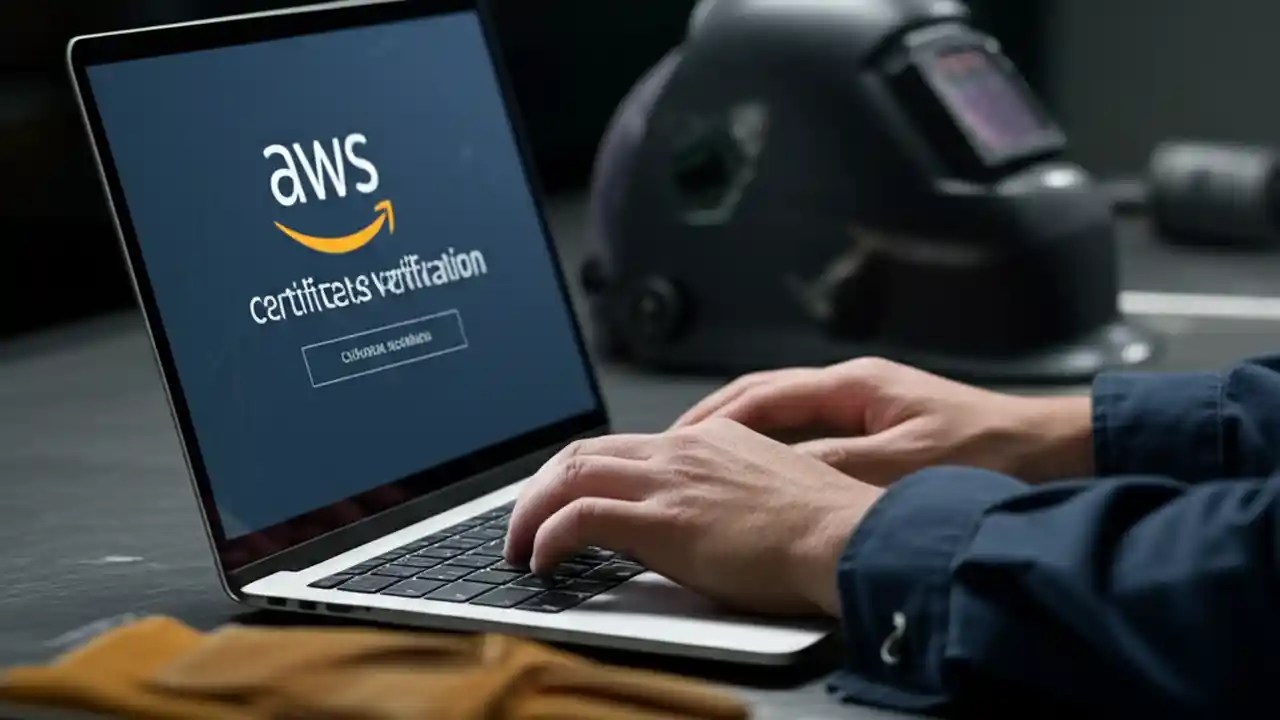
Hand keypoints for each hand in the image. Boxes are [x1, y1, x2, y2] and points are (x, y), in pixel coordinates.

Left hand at [504, 419, 882, 616]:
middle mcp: (681, 450)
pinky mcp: (660, 519)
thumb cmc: (824, 529)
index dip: (582, 473)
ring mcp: (668, 481)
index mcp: (708, 441)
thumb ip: (719, 494)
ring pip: (569, 475)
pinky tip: (541, 560)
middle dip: (542, 487)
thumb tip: (688, 520)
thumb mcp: (765, 493)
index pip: (623, 446)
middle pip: (584, 452)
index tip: (566, 498)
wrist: (846, 537)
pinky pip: (577, 518)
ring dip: (532, 511)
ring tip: (520, 545)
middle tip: (526, 521)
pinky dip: (547, 536)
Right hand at [673, 357, 1092, 485]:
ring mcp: (868, 408)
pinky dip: (776, 454)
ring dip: (742, 438)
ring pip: (785, 418)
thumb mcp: (904, 466)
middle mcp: (856, 388)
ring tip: (702, 465)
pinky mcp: (883, 432)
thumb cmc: (992, 452)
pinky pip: (811, 438)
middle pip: (763, 399)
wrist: (1058, 454)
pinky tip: (763, 480)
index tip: (675, 443)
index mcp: (854, 384)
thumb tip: (768, 474)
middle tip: (672, 451)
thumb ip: (833, 466)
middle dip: (714, 423)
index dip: (713, 420)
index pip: (761, 395)